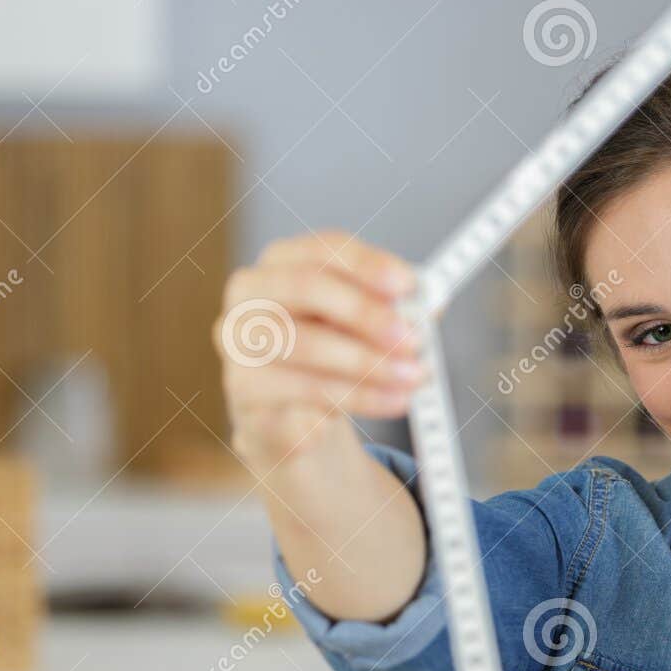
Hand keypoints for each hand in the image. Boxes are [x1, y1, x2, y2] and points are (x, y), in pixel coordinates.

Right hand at [214, 231, 425, 473]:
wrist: (290, 421)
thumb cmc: (329, 358)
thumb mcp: (359, 326)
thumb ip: (395, 310)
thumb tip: (430, 304)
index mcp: (277, 268)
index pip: (321, 249)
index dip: (367, 265)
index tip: (409, 285)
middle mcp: (247, 305)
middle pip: (306, 290)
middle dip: (366, 314)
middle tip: (413, 340)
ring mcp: (239, 357)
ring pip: (305, 349)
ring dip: (369, 368)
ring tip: (412, 381)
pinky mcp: (248, 409)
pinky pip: (298, 407)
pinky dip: (346, 408)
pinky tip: (382, 406)